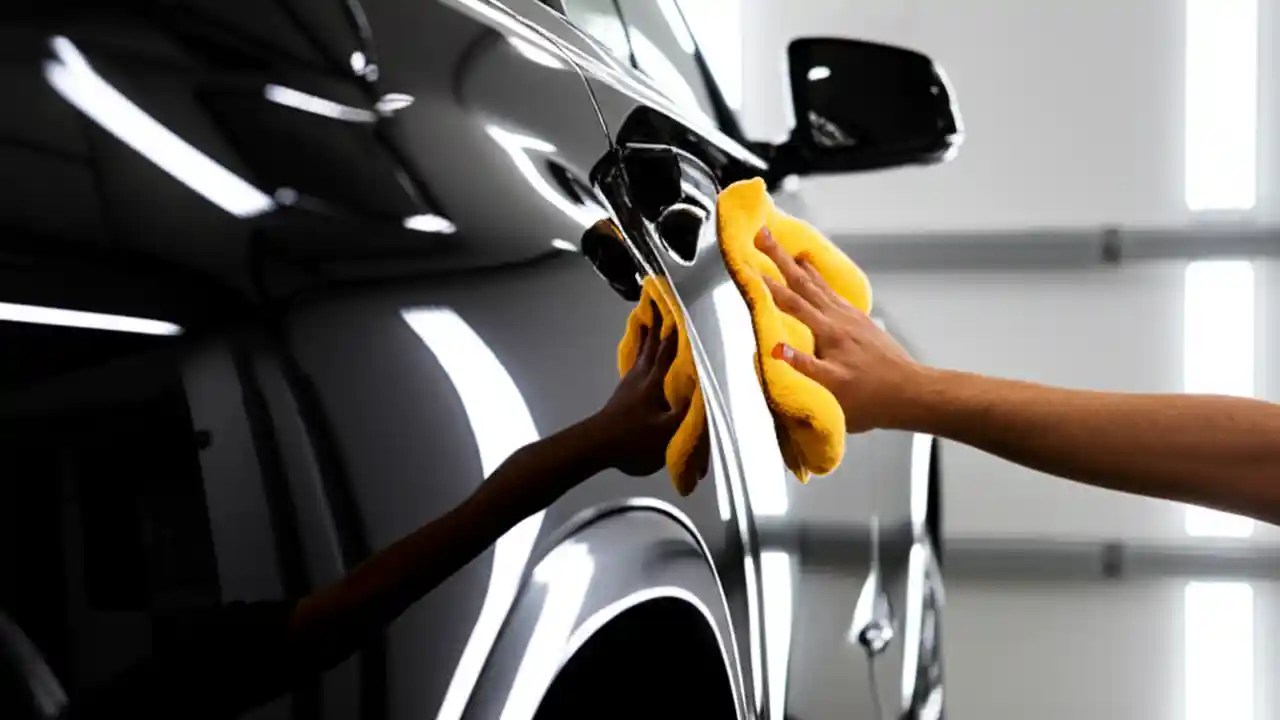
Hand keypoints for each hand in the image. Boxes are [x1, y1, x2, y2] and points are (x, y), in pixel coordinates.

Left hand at [590, 302, 683, 475]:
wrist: (597, 444)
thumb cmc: (634, 438)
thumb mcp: (665, 430)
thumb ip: (685, 411)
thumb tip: (701, 389)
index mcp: (653, 382)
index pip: (666, 351)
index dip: (673, 332)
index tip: (678, 311)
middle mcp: (641, 375)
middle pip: (650, 345)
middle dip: (656, 324)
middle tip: (657, 303)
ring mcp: (629, 381)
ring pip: (641, 353)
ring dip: (645, 336)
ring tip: (645, 320)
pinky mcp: (623, 390)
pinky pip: (635, 362)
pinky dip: (639, 352)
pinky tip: (640, 354)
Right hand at [755, 228, 922, 432]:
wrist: (910, 391)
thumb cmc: (871, 396)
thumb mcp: (833, 387)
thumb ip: (803, 366)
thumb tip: (774, 349)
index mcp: (829, 333)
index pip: (792, 304)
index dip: (769, 286)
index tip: (750, 267)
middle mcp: (838, 319)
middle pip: (803, 283)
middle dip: (781, 258)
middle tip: (764, 235)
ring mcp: (850, 317)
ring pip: (819, 285)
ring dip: (799, 266)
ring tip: (787, 249)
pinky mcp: (860, 321)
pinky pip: (833, 293)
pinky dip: (820, 280)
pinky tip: (816, 277)